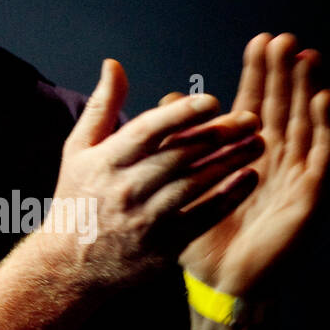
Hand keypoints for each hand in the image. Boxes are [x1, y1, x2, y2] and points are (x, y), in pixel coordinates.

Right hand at [48, 58, 262, 289]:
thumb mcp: (78, 149)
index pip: (147, 131)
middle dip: (219, 135)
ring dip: (230, 162)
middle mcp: (126, 189)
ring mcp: (146, 220)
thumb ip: (102, 106)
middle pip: (179, 156)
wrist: (70, 263)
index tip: (212, 100)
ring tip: (258, 143)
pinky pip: (203, 217)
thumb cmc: (78, 197)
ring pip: (196, 184)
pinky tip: (249, 178)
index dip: (181, 114)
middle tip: (251, 119)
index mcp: (105, 161)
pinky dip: (228, 197)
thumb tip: (114, 65)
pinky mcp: (164, 246)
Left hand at [173, 33, 329, 297]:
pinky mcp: (310, 194)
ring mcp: (295, 174)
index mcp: (244, 152)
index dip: (260, 72)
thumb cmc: (200, 232)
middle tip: (285, 39)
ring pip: (306, 122)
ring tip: (307, 57)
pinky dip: (327, 126)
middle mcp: (274, 158)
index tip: (260, 41)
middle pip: (284, 105)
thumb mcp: (181, 181)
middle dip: (286, 72)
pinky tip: (324, 100)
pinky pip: (322, 155)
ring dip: (308, 89)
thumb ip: (177, 139)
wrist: (217, 280)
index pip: (254, 102)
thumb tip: (167, 98)